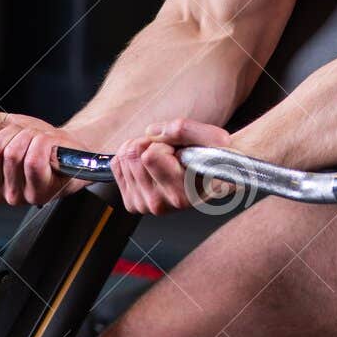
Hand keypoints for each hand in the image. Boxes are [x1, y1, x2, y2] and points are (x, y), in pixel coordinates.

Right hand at [0, 108, 93, 205]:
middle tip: (26, 134)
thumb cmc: (34, 141)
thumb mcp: (4, 125)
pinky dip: (43, 144)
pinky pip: (33, 161)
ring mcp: (16, 197)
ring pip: (13, 154)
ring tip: (38, 140)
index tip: (6, 132)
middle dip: (12, 132)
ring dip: (29, 136)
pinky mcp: (37, 193)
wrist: (65, 147)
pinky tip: (48, 147)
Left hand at [110, 118, 232, 215]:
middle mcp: (160, 205)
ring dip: (142, 151)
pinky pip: (117, 166)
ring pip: (123, 159)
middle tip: (171, 154)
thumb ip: (183, 130)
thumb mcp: (213, 138)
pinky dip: (131, 159)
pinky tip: (152, 166)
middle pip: (132, 156)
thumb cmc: (218, 159)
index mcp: (180, 194)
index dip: (164, 144)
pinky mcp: (132, 203)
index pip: (149, 156)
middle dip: (151, 145)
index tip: (179, 151)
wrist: (219, 175)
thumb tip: (150, 132)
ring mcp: (144, 206)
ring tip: (165, 160)